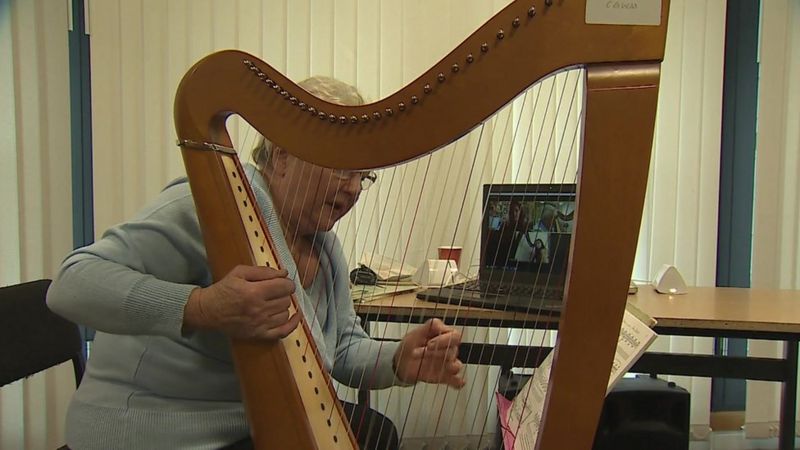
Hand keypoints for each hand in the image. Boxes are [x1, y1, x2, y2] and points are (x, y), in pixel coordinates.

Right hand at [184, 265, 300, 340]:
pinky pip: (283, 332)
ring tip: (274, 302)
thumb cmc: (223, 289)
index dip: (287, 283)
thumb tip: (284, 273)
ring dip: (283, 306)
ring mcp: (259, 324)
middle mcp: (258, 309)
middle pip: (286, 300)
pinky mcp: (258, 334)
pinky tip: (295, 316)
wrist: (208, 311)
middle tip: (274, 291)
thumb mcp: (239, 272)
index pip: (284, 287)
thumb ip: (263, 271)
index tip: (283, 282)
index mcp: (254, 292)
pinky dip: (292, 324)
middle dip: (283, 294)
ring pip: (285, 313)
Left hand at [393, 318, 464, 387]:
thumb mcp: (415, 334)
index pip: (455, 336)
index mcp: (443, 336)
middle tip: (422, 353)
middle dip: (438, 353)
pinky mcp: (445, 376)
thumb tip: (438, 324)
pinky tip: (455, 382)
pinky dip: (457, 382)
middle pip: (454, 351)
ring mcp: (447, 364)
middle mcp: (448, 349)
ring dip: (445, 367)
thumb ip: (428, 327)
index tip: (429, 344)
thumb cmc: (409, 347)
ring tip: (430, 366)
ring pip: (457, 365)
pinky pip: (457, 380)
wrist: (401, 364)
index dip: (443, 340)